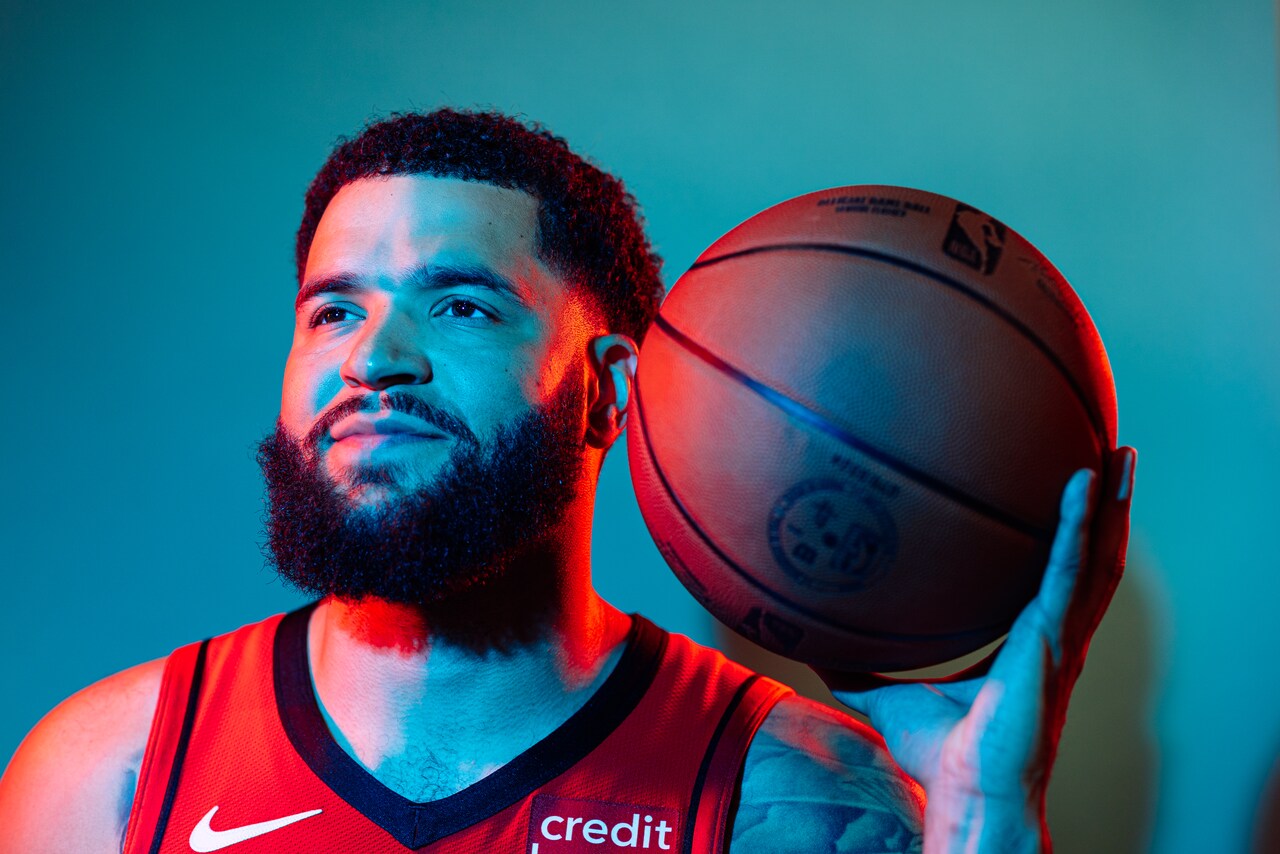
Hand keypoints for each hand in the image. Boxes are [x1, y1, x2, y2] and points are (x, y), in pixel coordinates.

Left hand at [824, 447, 1135, 845]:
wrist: (966, 792)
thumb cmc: (939, 755)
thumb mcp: (883, 696)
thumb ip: (853, 667)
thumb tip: (807, 644)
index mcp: (1027, 642)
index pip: (1057, 577)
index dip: (1072, 537)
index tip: (1075, 492)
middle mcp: (1054, 634)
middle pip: (1093, 558)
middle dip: (1109, 506)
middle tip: (1115, 451)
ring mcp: (1060, 638)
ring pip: (1097, 559)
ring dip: (1110, 504)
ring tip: (1120, 453)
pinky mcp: (1051, 641)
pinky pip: (1068, 573)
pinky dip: (1077, 527)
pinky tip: (1080, 487)